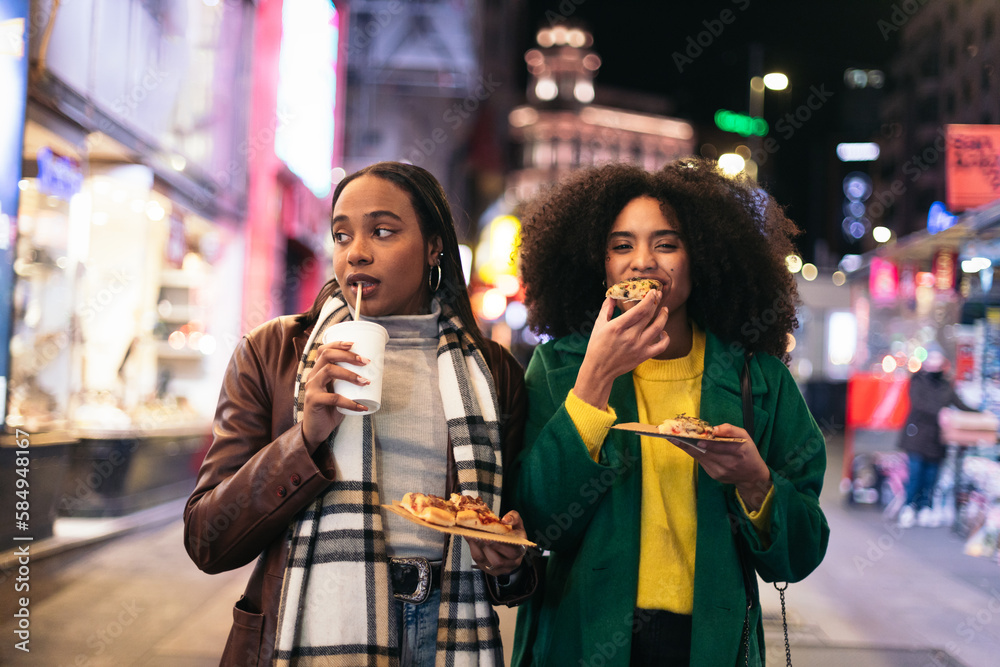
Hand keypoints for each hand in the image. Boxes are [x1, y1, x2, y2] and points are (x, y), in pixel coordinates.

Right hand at [301, 341, 370, 450]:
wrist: (316, 430)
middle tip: (365, 361)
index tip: (354, 344)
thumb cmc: (330, 409)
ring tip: (365, 381)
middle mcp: (312, 376)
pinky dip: (349, 402)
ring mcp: (311, 388)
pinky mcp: (313, 401)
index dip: (338, 344)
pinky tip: (361, 407)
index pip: (324, 350)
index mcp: (318, 371)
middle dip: (348, 356)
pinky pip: (333, 398)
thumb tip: (374, 374)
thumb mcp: (339, 391)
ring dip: (350, 374)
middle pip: (327, 356)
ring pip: (329, 371)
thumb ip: (348, 382)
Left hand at [468, 511, 527, 576]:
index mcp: (520, 550)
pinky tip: (471, 539)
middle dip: (487, 548)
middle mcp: (512, 562)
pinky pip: (480, 561)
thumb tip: (505, 520)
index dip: (501, 545)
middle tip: (480, 536)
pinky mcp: (490, 570)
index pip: (514, 551)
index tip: (491, 536)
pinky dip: (474, 549)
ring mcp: (501, 568)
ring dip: (479, 548)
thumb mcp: (517, 523)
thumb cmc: (514, 534)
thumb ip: (514, 517)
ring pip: (487, 562)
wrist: (511, 546)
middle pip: (499, 561)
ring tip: (473, 536)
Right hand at [573, 292, 669, 408]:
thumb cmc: (596, 346)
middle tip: (658, 295)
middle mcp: (630, 336)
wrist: (599, 370)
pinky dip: (665, 338)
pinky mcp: (643, 356)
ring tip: (664, 310)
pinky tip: (663, 332)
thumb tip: (612, 297)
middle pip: (649, 315)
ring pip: (658, 327)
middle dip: (656, 302)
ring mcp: (638, 347)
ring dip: (663, 316)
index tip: (652, 291)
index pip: (639, 309)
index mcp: (617, 327)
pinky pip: (661, 346)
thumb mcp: (598, 326)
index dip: (649, 299)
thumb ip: (606, 309)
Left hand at [681, 424, 771, 510]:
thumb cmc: (747, 451)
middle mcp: (730, 464)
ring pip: (701, 458)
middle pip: (707, 453)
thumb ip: (730, 430)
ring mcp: (721, 472)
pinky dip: (694, 453)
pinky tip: (685, 446)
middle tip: (673, 436)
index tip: (695, 439)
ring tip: (674, 439)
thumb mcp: (744, 436)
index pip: (722, 446)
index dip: (709, 443)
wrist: (751, 475)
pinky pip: (702, 462)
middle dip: (689, 444)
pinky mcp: (715, 476)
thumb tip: (713, 429)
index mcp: (740, 451)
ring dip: (687, 448)